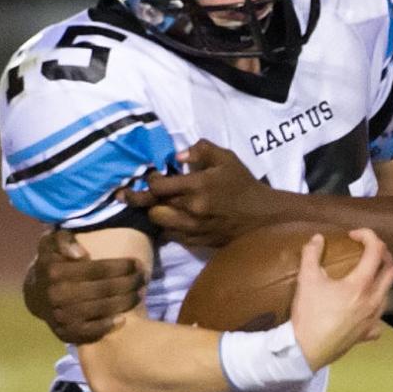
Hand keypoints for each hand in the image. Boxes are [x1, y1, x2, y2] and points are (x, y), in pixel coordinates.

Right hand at [23, 227, 144, 343]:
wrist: (36, 293)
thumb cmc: (53, 262)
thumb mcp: (52, 242)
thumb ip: (64, 240)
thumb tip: (80, 255)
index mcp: (54, 270)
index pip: (97, 269)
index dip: (121, 266)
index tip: (136, 263)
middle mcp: (56, 294)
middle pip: (101, 290)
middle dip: (127, 284)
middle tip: (142, 279)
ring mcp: (58, 315)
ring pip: (97, 310)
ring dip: (122, 304)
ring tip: (138, 295)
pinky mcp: (62, 332)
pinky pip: (86, 333)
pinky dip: (105, 327)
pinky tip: (122, 319)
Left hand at [120, 140, 274, 245]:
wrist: (261, 216)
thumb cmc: (242, 184)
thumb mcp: (226, 158)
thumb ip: (201, 150)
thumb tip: (178, 155)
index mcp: (197, 186)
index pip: (158, 186)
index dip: (150, 181)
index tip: (153, 176)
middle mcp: (191, 209)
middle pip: (152, 207)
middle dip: (142, 199)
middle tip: (131, 194)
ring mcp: (193, 228)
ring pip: (159, 223)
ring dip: (154, 213)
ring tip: (152, 205)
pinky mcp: (196, 241)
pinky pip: (171, 236)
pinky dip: (166, 226)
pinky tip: (167, 218)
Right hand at [289, 228, 392, 370]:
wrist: (306, 350)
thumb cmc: (308, 314)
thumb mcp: (306, 280)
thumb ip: (311, 254)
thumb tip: (317, 238)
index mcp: (361, 284)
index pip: (376, 250)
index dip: (367, 236)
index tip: (352, 236)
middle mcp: (373, 300)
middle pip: (391, 270)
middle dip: (382, 255)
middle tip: (366, 252)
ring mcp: (374, 319)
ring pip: (388, 293)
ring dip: (381, 280)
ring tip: (366, 276)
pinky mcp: (368, 334)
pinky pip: (379, 319)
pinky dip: (375, 308)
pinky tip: (364, 309)